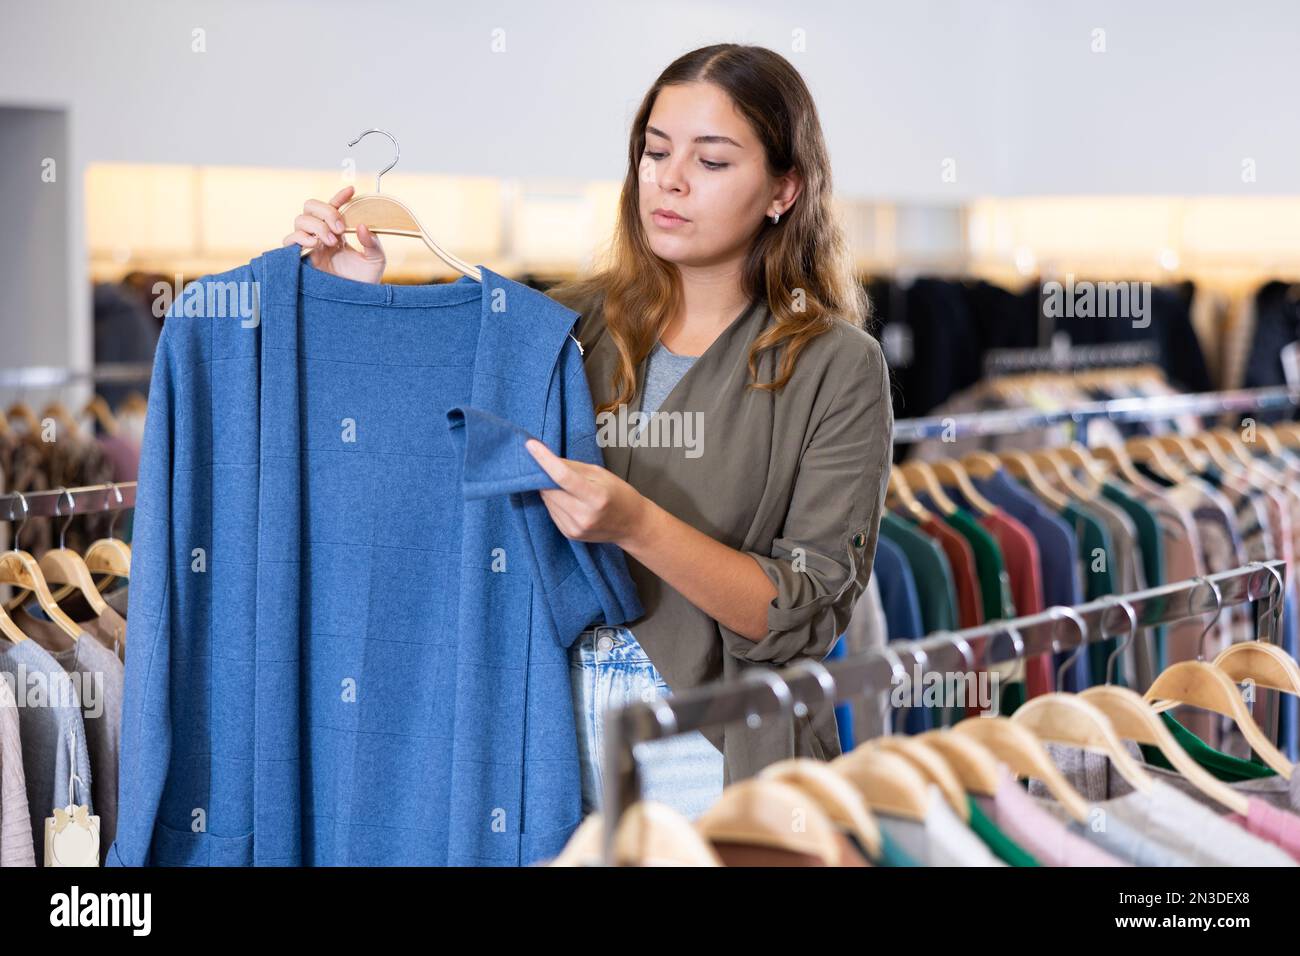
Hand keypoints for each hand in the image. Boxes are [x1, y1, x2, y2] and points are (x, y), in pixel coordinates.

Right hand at [282, 185, 385, 282]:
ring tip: (332, 241)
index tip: (351, 190)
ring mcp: (309, 246)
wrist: (355, 304)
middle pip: (310, 207)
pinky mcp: (299, 260)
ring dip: (317, 225)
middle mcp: (321, 236)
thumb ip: (373, 242)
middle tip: (341, 228)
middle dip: (325, 211)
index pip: (334, 206)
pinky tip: (315, 244)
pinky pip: (289, 240)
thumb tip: (361, 226)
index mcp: (338, 232)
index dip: (339, 196)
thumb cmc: (364, 283)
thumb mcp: (376, 261)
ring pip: (300, 220)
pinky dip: (300, 237)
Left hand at [525, 439, 649, 546]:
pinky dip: (553, 501)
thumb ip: (573, 467)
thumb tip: (547, 459)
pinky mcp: (569, 534)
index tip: (531, 445)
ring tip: (563, 485)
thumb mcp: (601, 474)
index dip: (544, 460)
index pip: (563, 477)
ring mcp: (575, 527)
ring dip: (548, 489)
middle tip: (547, 465)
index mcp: (596, 497)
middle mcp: (584, 515)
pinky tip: (566, 498)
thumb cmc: (619, 494)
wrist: (632, 525)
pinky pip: (552, 512)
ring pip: (548, 501)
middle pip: (550, 490)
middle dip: (544, 475)